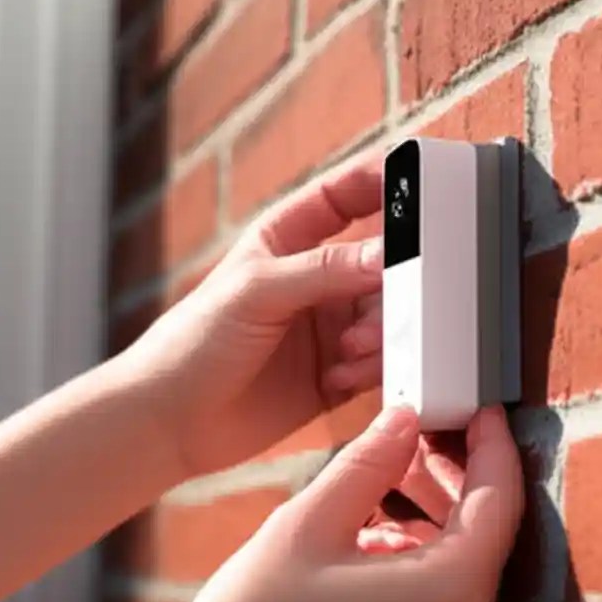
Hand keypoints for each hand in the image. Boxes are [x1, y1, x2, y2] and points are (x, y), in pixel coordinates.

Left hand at [124, 159, 384, 476]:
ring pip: (389, 315)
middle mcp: (314, 279)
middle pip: (385, 261)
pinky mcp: (336, 375)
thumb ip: (324, 271)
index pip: (349, 193)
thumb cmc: (193, 342)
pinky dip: (374, 369)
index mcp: (288, 239)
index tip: (430, 185)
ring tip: (349, 351)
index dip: (389, 180)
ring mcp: (328, 327)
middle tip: (393, 299)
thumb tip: (389, 254)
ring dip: (382, 331)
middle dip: (396, 279)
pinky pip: (382, 363)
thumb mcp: (256, 292)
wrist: (170, 420)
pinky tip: (339, 380)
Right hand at [139, 406, 524, 601]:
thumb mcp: (303, 529)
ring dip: (426, 524)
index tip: (481, 410)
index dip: (493, 447)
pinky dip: (413, 568)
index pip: (499, 502)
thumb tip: (402, 421)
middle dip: (451, 482)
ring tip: (376, 487)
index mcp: (448, 594)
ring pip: (454, 575)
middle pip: (480, 539)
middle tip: (415, 433)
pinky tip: (362, 543)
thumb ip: (363, 467)